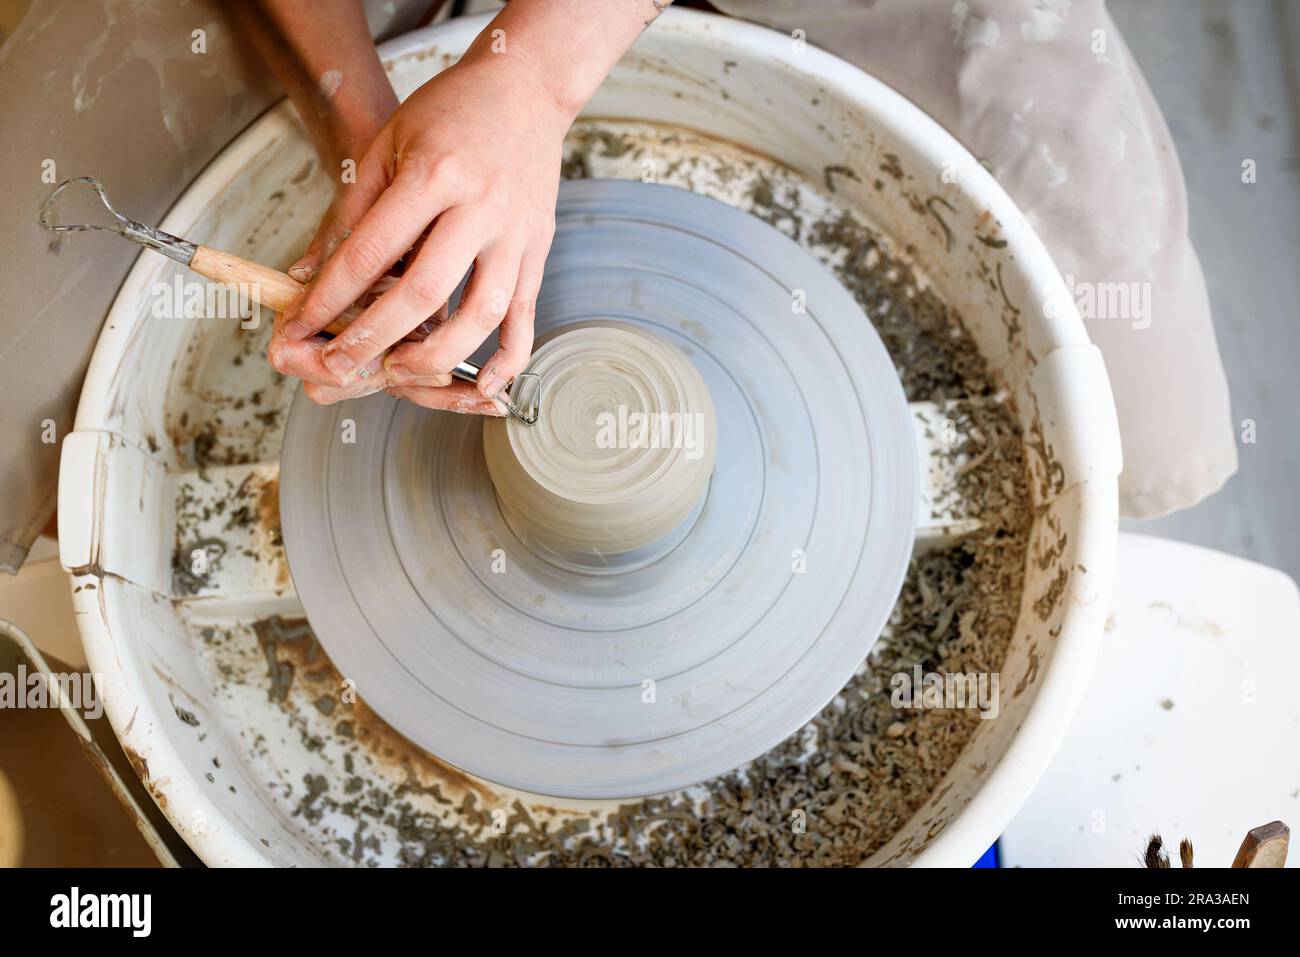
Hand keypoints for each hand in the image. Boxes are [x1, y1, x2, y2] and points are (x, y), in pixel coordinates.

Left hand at [271, 42, 570, 411]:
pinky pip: (526, 316)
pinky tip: (481, 387)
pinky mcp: (537, 251)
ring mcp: (515, 234)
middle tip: (339, 365)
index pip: (371, 251)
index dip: (330, 296)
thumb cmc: (450, 112)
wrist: (526, 89)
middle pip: (423, 292)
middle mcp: (480, 208)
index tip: (301, 326)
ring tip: (398, 372)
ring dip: (437, 355)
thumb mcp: (386, 144)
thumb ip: (351, 211)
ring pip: (481, 314)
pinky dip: (506, 359)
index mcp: (435, 175)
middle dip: (374, 337)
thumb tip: (308, 274)